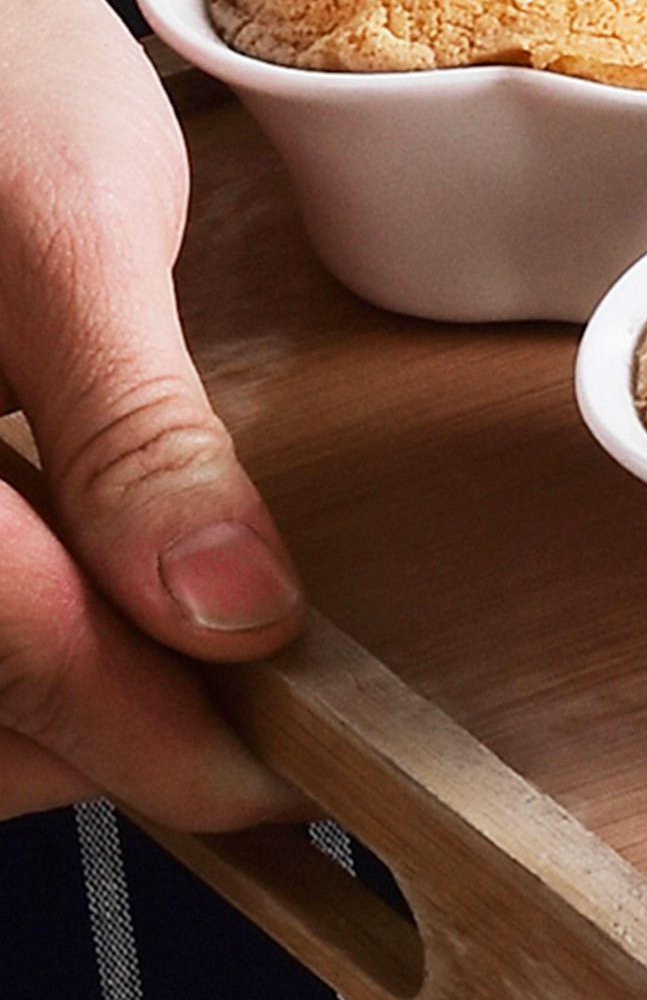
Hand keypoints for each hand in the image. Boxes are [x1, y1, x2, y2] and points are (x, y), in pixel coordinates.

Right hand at [0, 0, 302, 825]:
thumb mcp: (67, 223)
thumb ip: (134, 433)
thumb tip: (227, 615)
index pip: (2, 637)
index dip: (136, 730)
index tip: (267, 776)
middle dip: (76, 740)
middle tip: (238, 746)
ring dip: (30, 714)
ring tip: (175, 701)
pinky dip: (1, 644)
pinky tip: (87, 626)